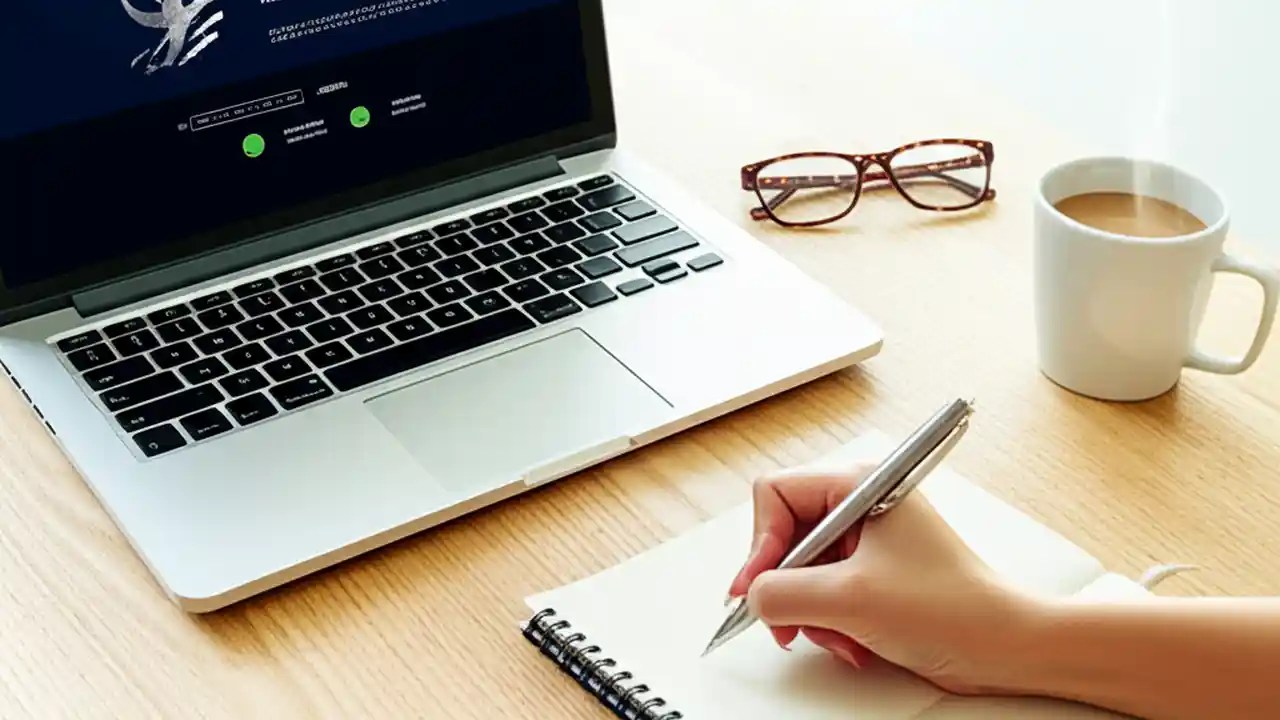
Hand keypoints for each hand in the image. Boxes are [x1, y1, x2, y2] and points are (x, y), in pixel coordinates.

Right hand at [727, 463, 1037, 693]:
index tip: (757, 587)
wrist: (1004, 646)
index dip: (760, 544)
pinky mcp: (872, 574)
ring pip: (801, 571)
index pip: (776, 495)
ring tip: (838, 636)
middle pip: (785, 537)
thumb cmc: (952, 608)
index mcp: (860, 486)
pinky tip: (853, 641)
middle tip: (785, 621)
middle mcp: (861, 506)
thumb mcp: (850, 599)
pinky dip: (829, 622)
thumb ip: (784, 592)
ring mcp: (867, 541)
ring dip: (810, 612)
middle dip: (785, 587)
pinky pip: (824, 593)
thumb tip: (752, 595)